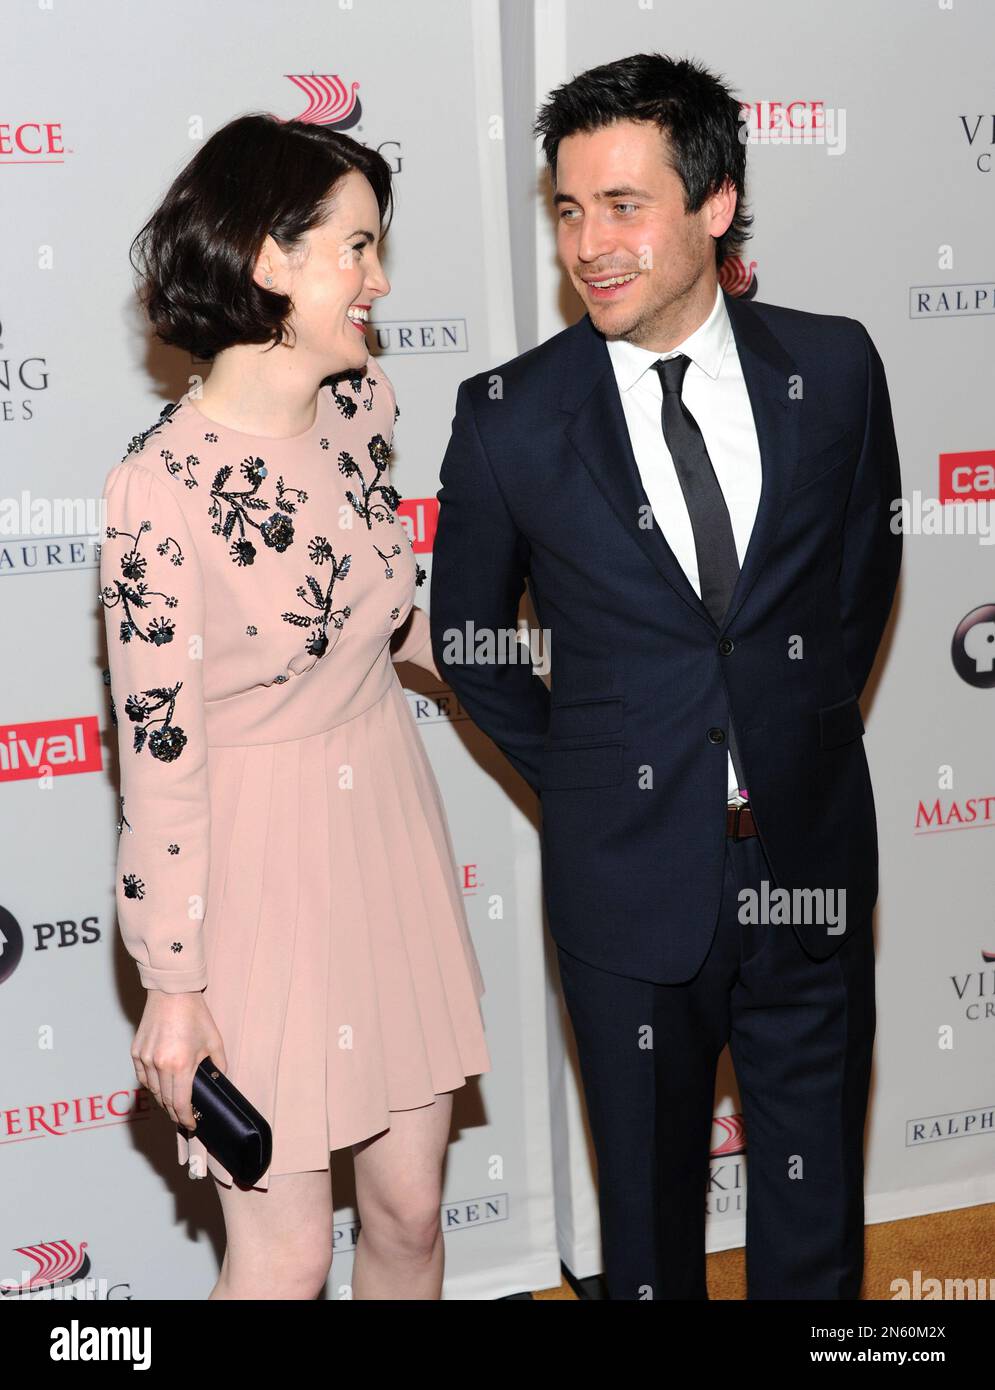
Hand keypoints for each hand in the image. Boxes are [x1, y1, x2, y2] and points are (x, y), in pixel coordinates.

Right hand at [131, 990, 226, 1131]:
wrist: (172, 992)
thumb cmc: (195, 1015)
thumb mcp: (214, 1042)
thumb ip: (218, 1066)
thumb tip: (218, 1082)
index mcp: (180, 1065)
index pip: (180, 1104)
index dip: (186, 1119)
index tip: (191, 1124)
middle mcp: (159, 1065)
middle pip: (165, 1101)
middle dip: (175, 1113)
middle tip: (184, 1117)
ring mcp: (145, 1059)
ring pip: (152, 1091)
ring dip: (163, 1100)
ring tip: (174, 1102)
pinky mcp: (135, 1052)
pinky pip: (143, 1077)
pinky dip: (152, 1085)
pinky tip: (161, 1085)